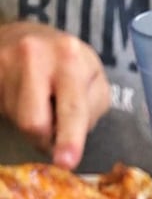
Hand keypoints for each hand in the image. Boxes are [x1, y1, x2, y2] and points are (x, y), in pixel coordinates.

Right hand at [0, 22, 110, 168]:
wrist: (29, 36)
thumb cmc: (71, 67)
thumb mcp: (95, 83)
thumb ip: (90, 112)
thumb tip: (69, 140)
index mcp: (69, 58)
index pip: (71, 108)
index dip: (69, 139)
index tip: (66, 162)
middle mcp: (34, 54)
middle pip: (33, 123)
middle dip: (45, 138)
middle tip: (53, 128)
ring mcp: (5, 60)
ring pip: (17, 121)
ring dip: (31, 124)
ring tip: (39, 102)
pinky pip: (3, 109)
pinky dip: (15, 112)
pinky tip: (23, 97)